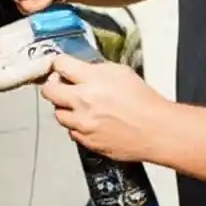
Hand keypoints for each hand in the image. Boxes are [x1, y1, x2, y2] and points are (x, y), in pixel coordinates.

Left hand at [39, 54, 168, 162]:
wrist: (156, 131)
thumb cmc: (144, 102)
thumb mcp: (121, 72)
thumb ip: (97, 69)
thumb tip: (81, 69)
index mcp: (92, 80)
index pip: (60, 65)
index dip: (58, 64)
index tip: (59, 67)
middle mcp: (83, 101)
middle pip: (48, 91)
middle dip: (52, 85)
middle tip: (60, 85)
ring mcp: (83, 123)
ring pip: (58, 113)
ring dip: (65, 108)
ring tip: (79, 106)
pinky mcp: (87, 141)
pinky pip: (71, 131)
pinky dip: (76, 126)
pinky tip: (90, 121)